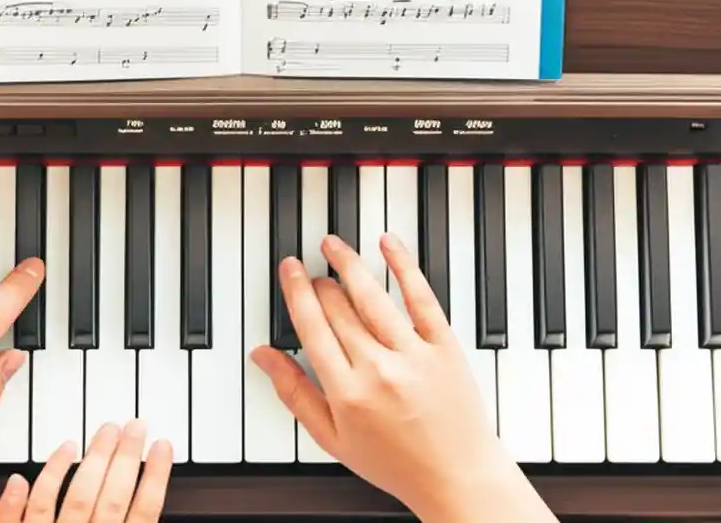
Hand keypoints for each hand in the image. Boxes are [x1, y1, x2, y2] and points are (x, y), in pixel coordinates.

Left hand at [0, 420, 173, 522]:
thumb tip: (146, 509)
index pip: (142, 513)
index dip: (156, 476)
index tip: (163, 445)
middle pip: (111, 498)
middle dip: (125, 457)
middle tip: (133, 426)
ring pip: (72, 499)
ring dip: (86, 464)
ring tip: (95, 435)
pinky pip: (17, 520)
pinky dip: (17, 499)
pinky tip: (21, 476)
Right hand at [250, 234, 555, 522]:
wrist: (457, 476)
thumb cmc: (396, 462)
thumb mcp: (332, 437)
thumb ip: (294, 392)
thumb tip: (263, 356)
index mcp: (347, 393)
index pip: (312, 327)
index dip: (296, 292)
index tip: (289, 271)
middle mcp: (378, 370)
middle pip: (339, 309)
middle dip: (320, 283)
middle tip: (311, 269)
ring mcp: (414, 355)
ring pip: (372, 296)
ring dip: (349, 263)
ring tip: (333, 245)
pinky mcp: (444, 346)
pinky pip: (421, 297)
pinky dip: (403, 266)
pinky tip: (388, 244)